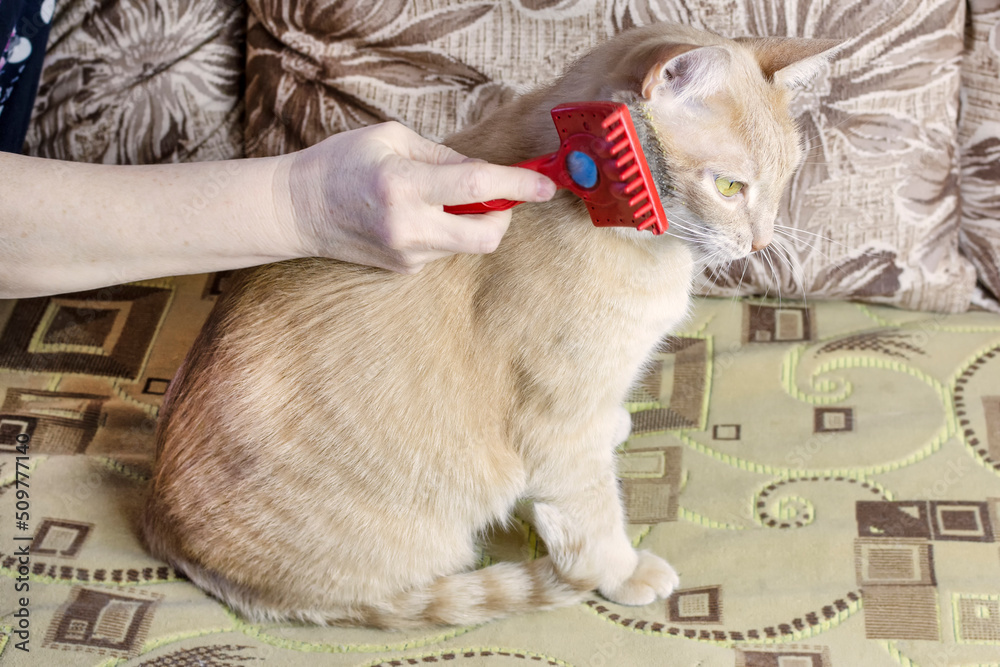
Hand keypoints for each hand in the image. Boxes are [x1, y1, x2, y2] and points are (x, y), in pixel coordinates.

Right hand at [277, 122, 556, 273]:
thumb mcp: (391, 138)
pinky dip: (445, 231)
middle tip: (497, 195)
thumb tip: (484, 173)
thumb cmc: (341, 163)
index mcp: (405, 184)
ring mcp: (407, 255)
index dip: (519, 185)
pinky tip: (415, 216)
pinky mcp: (403, 270)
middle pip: (486, 236)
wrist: (296, 210)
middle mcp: (409, 226)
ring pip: (466, 244)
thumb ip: (444, 156)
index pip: (477, 186)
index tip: (548, 184)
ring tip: (435, 198)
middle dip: (503, 215)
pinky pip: (443, 250)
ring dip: (468, 220)